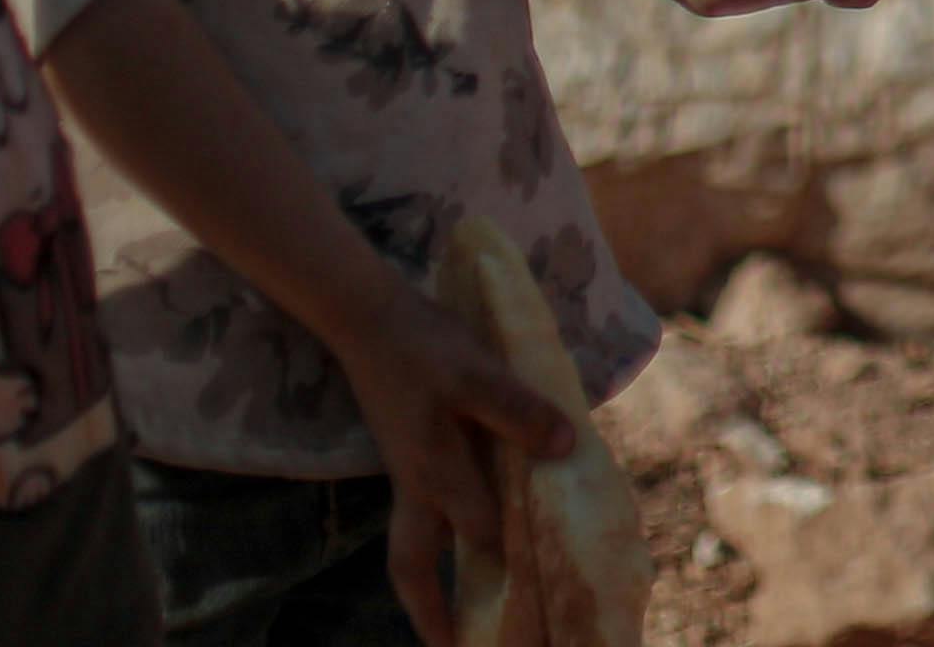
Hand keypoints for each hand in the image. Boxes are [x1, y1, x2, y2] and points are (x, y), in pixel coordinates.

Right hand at [327, 269, 572, 646]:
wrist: (370, 317)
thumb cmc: (426, 346)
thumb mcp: (477, 372)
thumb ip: (517, 411)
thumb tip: (562, 449)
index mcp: (436, 475)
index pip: (480, 537)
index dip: (510, 567)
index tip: (538, 600)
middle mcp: (418, 487)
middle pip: (414, 567)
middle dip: (433, 614)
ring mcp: (408, 475)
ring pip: (414, 548)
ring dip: (433, 586)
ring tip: (456, 621)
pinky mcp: (409, 457)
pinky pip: (426, 515)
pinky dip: (445, 537)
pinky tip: (471, 537)